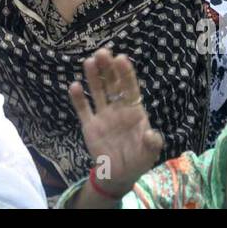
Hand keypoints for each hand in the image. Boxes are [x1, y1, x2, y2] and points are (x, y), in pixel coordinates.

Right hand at [70, 48, 162, 197]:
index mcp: (134, 111)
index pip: (130, 88)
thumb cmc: (138, 160)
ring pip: (97, 92)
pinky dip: (79, 98)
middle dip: (108, 68)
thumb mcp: (148, 154)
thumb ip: (151, 144)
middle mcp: (117, 109)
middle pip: (112, 84)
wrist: (119, 175)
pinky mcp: (89, 125)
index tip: (121, 58)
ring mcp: (103, 115)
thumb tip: (152, 134)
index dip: (126, 74)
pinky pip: (83, 109)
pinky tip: (74, 86)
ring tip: (89, 61)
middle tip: (103, 52)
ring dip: (93, 77)